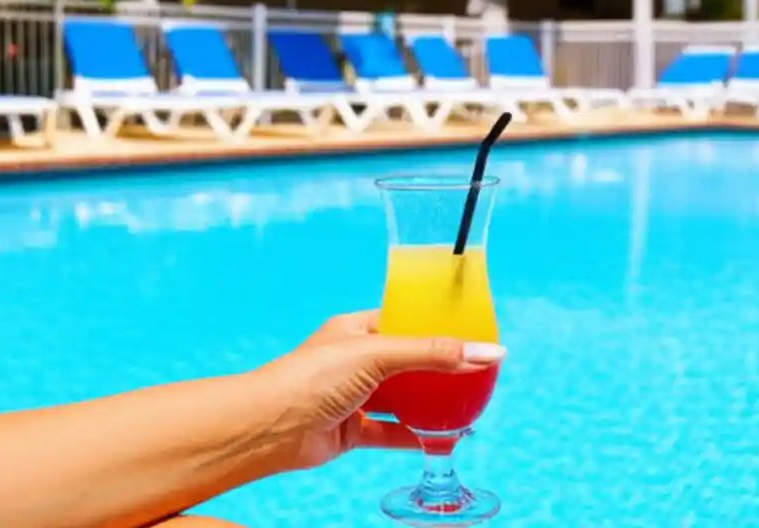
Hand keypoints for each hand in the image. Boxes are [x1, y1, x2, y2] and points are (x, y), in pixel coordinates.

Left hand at [251, 310, 504, 471]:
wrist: (271, 426)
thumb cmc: (313, 376)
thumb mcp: (378, 354)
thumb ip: (432, 354)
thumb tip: (487, 352)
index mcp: (356, 329)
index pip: (405, 321)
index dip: (437, 325)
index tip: (472, 332)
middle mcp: (355, 360)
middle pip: (407, 362)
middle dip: (439, 369)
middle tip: (478, 372)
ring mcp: (353, 396)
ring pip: (401, 399)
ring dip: (430, 404)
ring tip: (468, 405)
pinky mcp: (351, 429)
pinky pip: (390, 431)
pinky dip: (416, 435)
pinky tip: (444, 438)